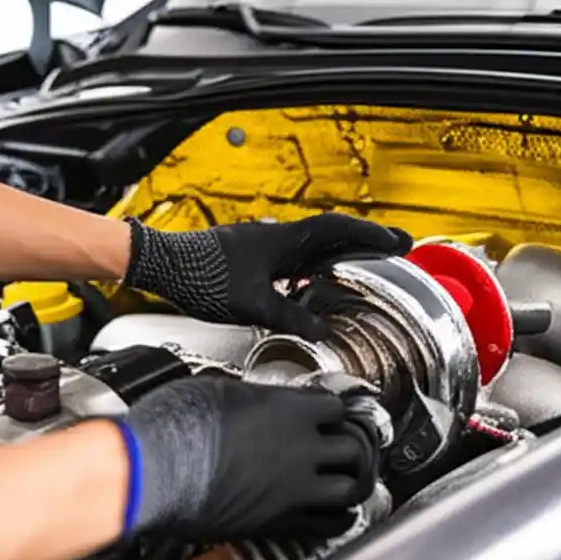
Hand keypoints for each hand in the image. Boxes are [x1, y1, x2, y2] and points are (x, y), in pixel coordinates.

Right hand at [116, 377, 376, 539]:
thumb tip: (262, 401)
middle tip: (349, 445)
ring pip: (354, 488)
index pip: (339, 408)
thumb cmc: (173, 428)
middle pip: (357, 449)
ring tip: (347, 477)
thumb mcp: (219, 391)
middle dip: (357, 445)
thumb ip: (257, 399)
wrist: (151, 472)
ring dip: (355, 481)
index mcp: (290, 411)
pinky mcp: (278, 523)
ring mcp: (293, 491)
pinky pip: (331, 525)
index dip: (337, 410)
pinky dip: (341, 518)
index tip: (331, 413)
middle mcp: (301, 451)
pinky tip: (335, 512)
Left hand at [122, 213, 411, 339]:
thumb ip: (291, 316)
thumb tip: (320, 330)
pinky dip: (312, 270)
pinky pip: (293, 260)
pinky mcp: (250, 258)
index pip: (338, 229)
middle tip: (392, 252)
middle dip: (363, 244)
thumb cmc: (201, 276)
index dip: (372, 235)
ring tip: (362, 269)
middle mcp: (276, 238)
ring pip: (311, 248)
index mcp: (283, 240)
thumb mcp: (253, 305)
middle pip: (330, 235)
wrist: (162, 265)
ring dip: (338, 256)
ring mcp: (263, 247)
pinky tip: (310, 287)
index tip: (398, 241)